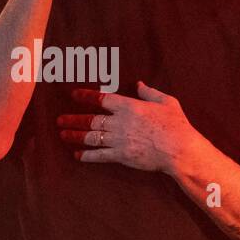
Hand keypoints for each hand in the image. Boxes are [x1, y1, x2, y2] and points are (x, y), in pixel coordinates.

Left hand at [56, 81, 203, 172]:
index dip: (86, 96)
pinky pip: (100, 155)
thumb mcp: (166, 101)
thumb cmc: (176, 125)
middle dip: (73, 119)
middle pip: (91, 120)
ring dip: (75, 135)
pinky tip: (77, 154)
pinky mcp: (122, 156)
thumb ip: (150, 92)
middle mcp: (120, 122)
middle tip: (59, 120)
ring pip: (91, 137)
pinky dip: (87, 155)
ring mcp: (119, 140)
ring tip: (63, 134)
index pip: (102, 99)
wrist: (180, 149)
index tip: (74, 95)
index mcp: (130, 106)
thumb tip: (139, 84)